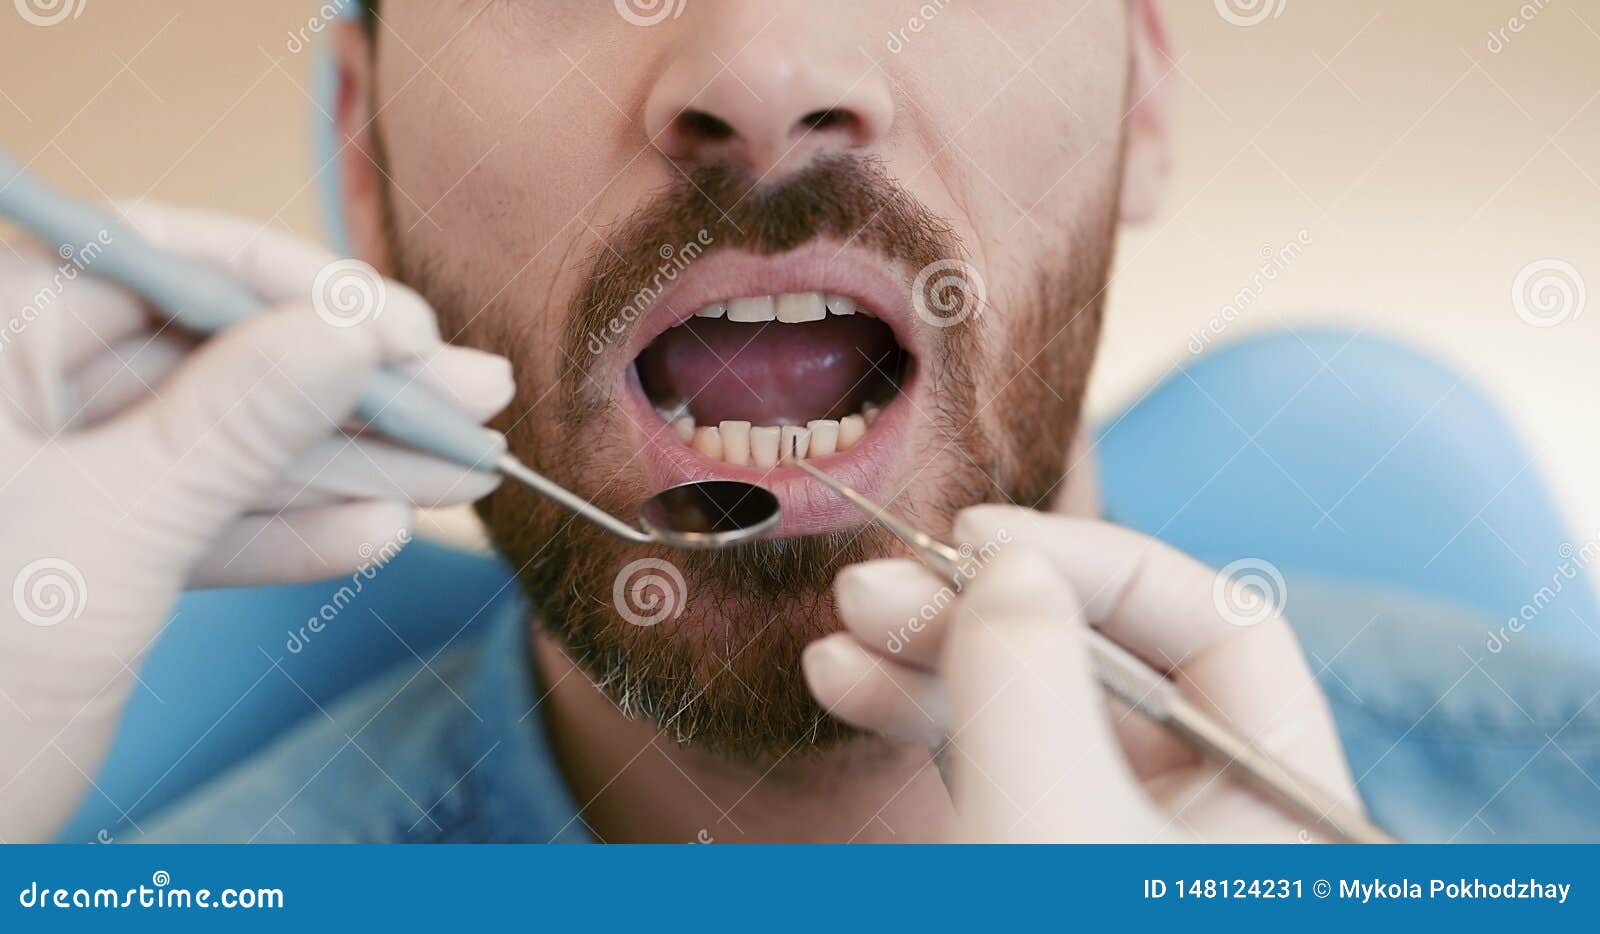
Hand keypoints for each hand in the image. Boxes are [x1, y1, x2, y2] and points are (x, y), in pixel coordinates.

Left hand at [0, 202, 510, 840]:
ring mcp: (50, 480)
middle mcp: (17, 398)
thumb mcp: (108, 537)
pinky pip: (196, 524)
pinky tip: (375, 534)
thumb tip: (347, 328)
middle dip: (348, 386)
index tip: (403, 327)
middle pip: (211, 358)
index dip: (295, 285)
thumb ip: (233, 426)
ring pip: (218, 447)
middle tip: (471, 394)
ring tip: (461, 470)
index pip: (158, 263)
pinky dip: (286, 535)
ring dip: (345, 465)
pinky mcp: (78, 558)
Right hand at [802, 504, 1360, 841]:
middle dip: (983, 606)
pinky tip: (847, 678)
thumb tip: (1005, 567)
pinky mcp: (1037, 847)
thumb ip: (1033, 678)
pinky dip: (918, 715)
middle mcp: (1206, 809)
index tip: (979, 540)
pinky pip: (988, 755)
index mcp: (1276, 798)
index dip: (1097, 562)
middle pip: (1107, 655)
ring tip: (841, 627)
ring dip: (928, 655)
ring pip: (1032, 703)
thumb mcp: (1053, 820)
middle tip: (878, 579)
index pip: (1217, 625)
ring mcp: (1114, 831)